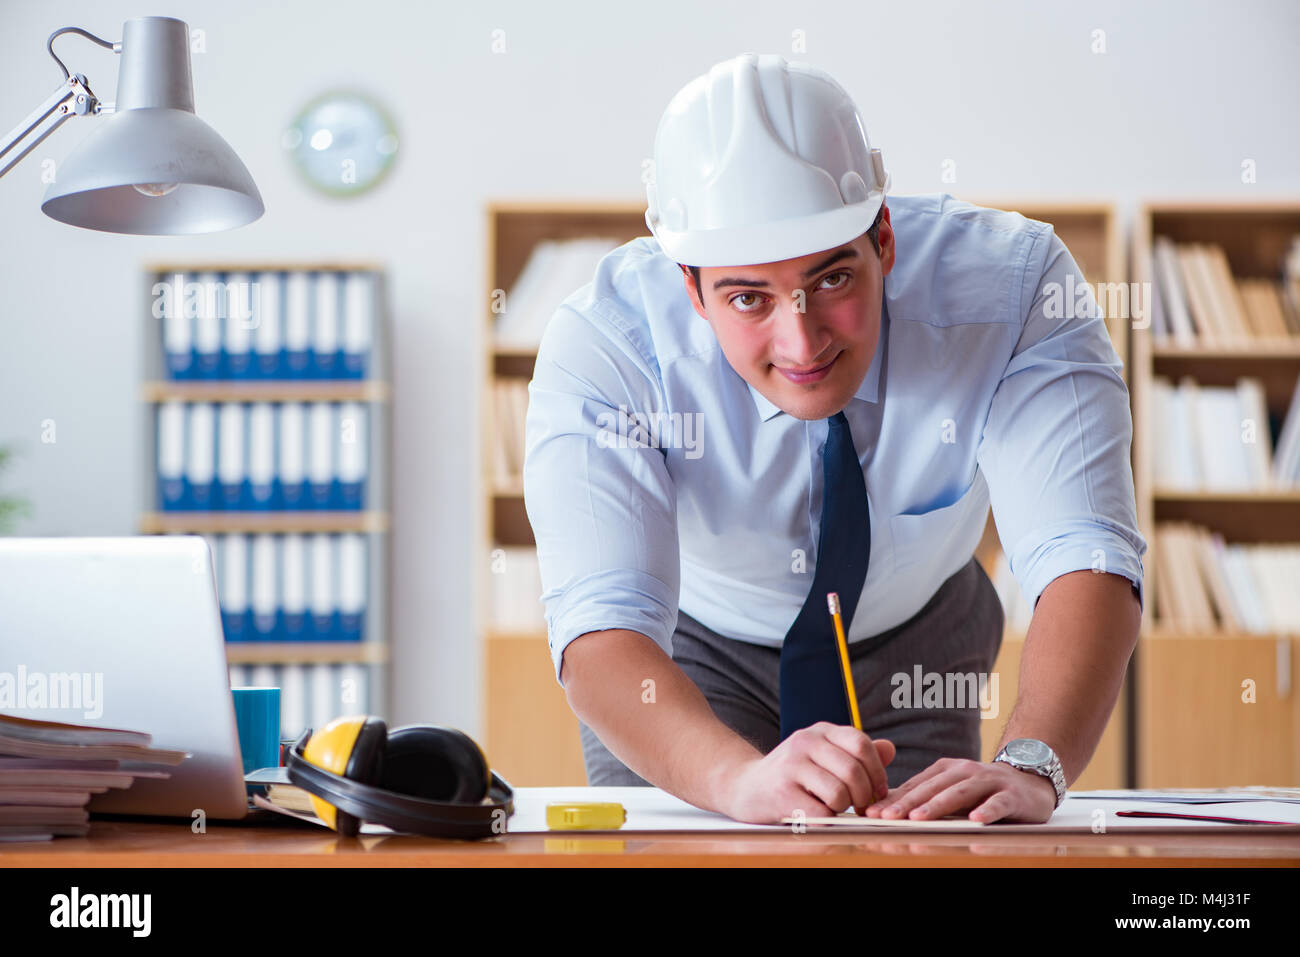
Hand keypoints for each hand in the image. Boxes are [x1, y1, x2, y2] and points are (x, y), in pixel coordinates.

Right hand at [718, 722, 895, 823]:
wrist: (744, 786)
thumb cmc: (792, 774)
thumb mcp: (822, 756)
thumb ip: (855, 754)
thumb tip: (889, 749)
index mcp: (820, 731)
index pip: (861, 744)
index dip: (877, 771)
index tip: (878, 792)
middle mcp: (805, 741)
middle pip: (854, 770)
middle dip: (865, 796)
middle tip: (861, 808)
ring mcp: (791, 765)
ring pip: (839, 793)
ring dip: (844, 809)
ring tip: (834, 809)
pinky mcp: (782, 791)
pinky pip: (820, 812)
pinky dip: (826, 821)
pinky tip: (817, 816)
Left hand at [864, 757, 1056, 823]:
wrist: (1029, 780)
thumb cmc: (982, 791)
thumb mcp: (951, 791)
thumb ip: (923, 797)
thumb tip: (884, 809)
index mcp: (945, 770)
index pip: (916, 786)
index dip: (894, 799)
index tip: (873, 813)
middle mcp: (965, 771)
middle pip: (932, 788)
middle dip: (908, 803)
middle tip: (888, 817)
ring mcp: (989, 781)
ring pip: (960, 793)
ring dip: (938, 805)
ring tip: (919, 818)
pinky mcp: (1011, 794)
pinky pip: (998, 803)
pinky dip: (987, 810)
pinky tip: (976, 820)